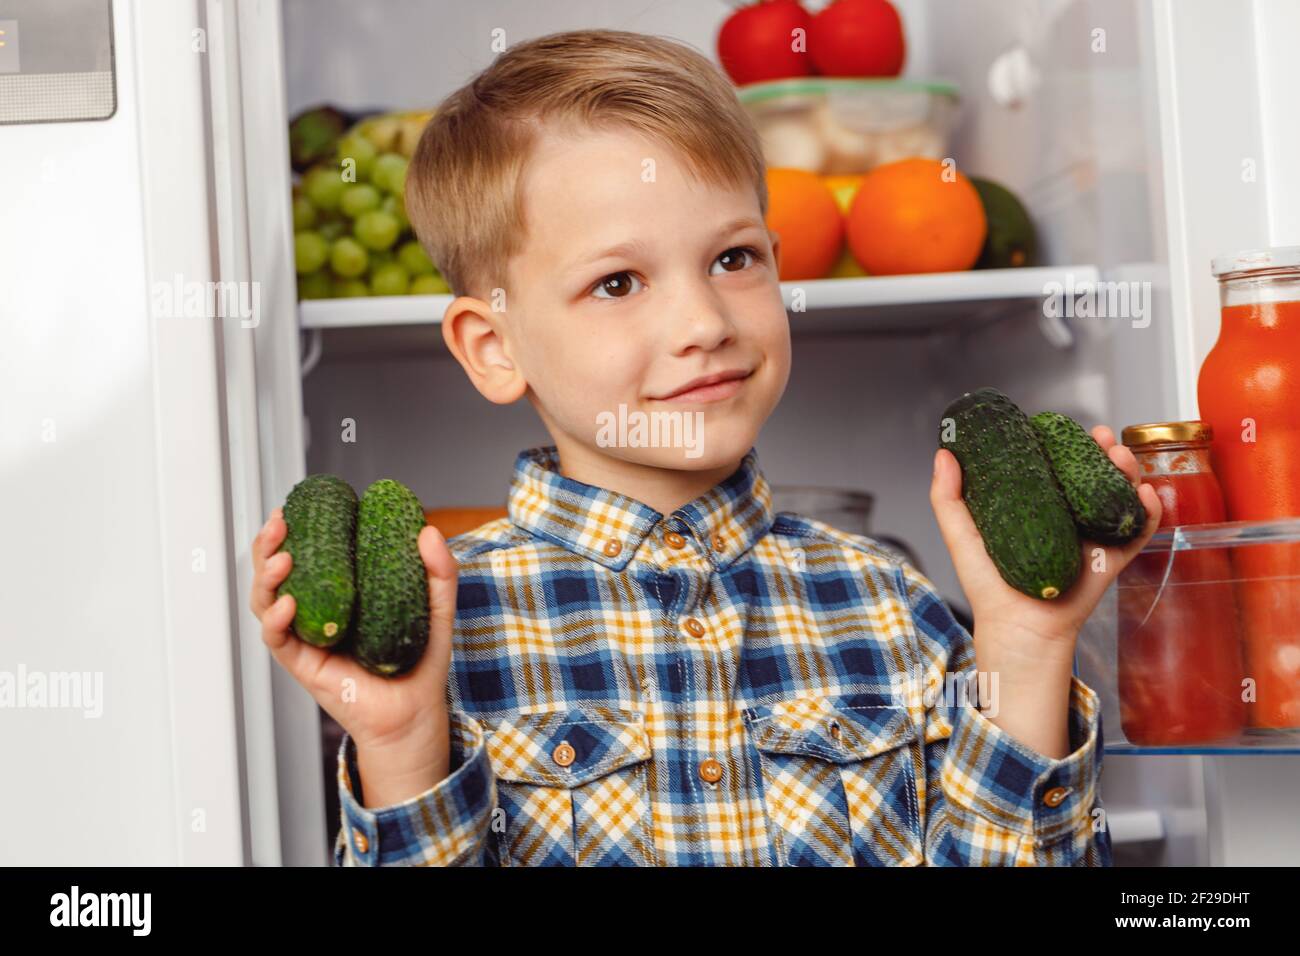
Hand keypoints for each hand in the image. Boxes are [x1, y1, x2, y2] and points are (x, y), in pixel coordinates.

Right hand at [250, 508, 459, 793]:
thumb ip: (438, 571)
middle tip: (280, 524)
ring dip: (267, 576)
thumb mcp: (435, 607)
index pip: (306, 555)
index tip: (294, 507)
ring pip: (266, 601)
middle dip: (268, 545)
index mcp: (340, 593)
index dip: (292, 530)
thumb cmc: (421, 661)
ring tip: (283, 558)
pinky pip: (278, 638)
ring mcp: (305, 637)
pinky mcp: (302, 663)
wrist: (414, 711)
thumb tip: (426, 530)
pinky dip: (276, 619)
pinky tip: (287, 603)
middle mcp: (316, 612)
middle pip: (275, 573)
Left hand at [930, 425, 1162, 655]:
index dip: (1067, 443)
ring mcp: (1093, 536)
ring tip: (1121, 459)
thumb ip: (949, 497)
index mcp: (1037, 507)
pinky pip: (1138, 531)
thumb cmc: (988, 586)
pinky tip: (1145, 494)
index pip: (1058, 465)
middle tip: (1101, 437)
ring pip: (1120, 495)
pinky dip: (1149, 511)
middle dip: (1105, 450)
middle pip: (1095, 474)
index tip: (1066, 426)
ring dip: (1128, 471)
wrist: (1016, 627)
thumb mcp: (962, 535)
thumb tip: (944, 453)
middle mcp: (1069, 517)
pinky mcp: (1112, 558)